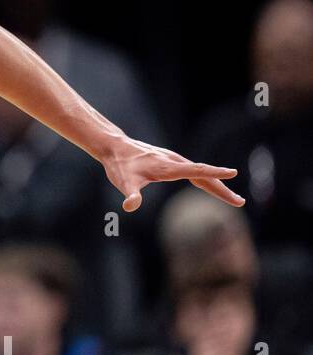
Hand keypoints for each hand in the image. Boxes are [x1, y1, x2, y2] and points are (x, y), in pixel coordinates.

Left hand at [100, 135, 243, 212]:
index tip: (233, 173)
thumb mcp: (123, 182)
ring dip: (217, 184)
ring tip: (234, 198)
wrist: (114, 148)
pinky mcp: (170, 162)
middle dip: (222, 188)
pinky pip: (194, 172)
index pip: (196, 171)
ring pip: (200, 173)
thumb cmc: (119, 166)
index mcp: (167, 167)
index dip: (214, 173)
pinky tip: (211, 185)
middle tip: (240, 202)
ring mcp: (173, 161)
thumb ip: (130, 195)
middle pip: (203, 175)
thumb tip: (130, 206)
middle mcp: (174, 162)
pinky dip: (206, 179)